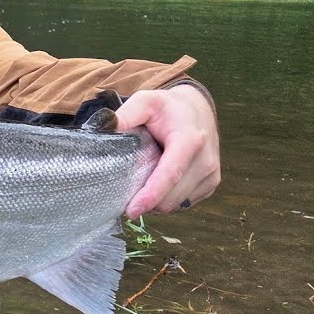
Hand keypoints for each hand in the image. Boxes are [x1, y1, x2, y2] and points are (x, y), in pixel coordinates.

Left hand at [116, 84, 219, 218]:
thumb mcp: (145, 101)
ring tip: (141, 187)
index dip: (150, 196)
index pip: (170, 175)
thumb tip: (102, 128)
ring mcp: (211, 173)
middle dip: (146, 202)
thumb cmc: (167, 108)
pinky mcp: (212, 183)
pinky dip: (168, 201)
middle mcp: (205, 160)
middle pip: (171, 196)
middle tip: (125, 195)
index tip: (131, 211)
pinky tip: (158, 187)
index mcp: (189, 140)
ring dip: (156, 204)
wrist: (197, 110)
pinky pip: (184, 203)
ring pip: (177, 204)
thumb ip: (125, 115)